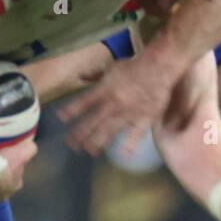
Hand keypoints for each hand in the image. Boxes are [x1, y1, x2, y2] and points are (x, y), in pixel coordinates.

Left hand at [57, 54, 177, 155]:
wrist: (159, 66)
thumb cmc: (134, 66)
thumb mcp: (111, 67)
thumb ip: (95, 74)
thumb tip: (80, 76)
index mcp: (105, 89)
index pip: (84, 102)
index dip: (72, 111)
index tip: (61, 119)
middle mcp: (114, 103)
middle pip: (94, 121)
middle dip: (81, 133)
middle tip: (71, 144)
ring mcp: (129, 112)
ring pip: (111, 129)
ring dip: (98, 141)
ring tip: (89, 151)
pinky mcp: (145, 117)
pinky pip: (137, 133)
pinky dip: (131, 143)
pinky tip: (124, 154)